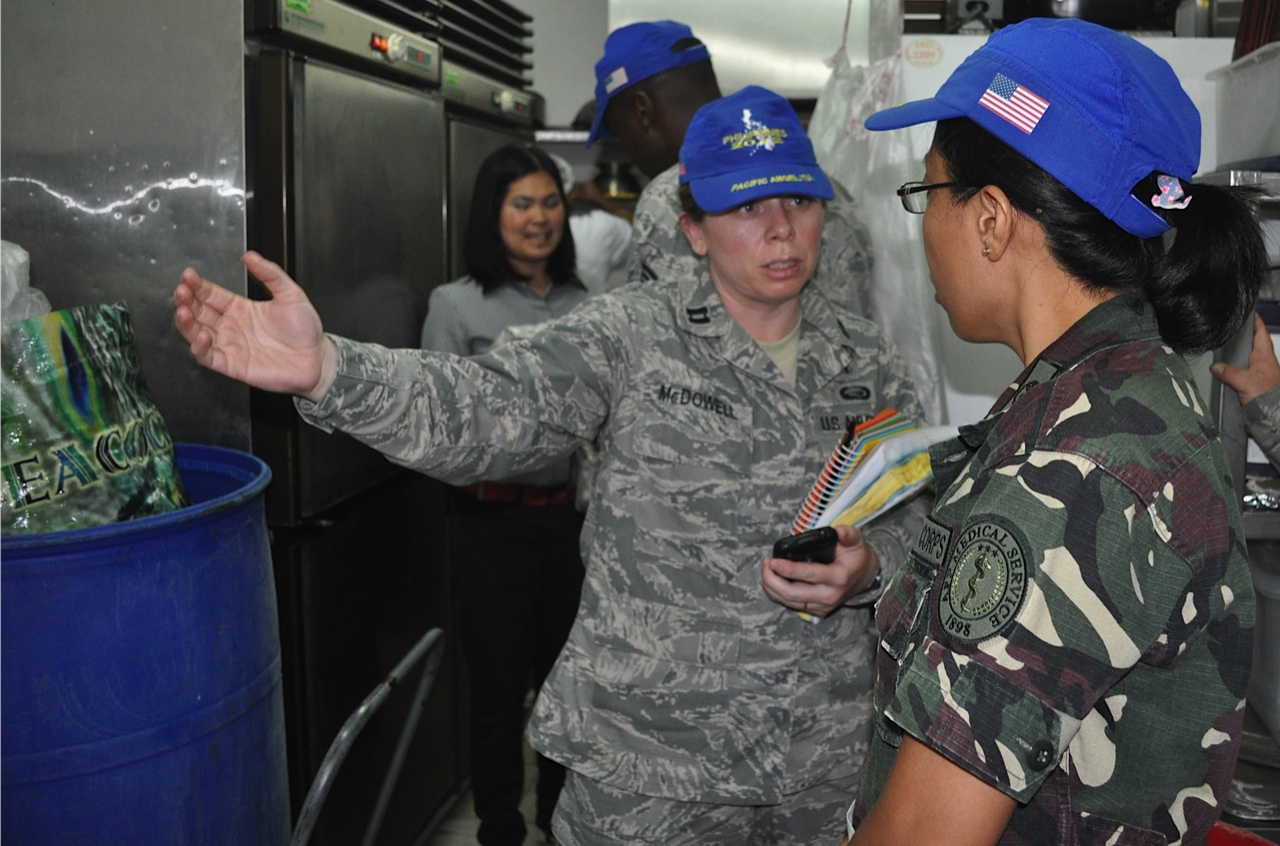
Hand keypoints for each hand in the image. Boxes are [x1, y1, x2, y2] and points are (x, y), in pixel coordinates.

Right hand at [173, 251, 336, 401]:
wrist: (318, 359)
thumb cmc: (305, 330)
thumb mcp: (291, 295)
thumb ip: (270, 274)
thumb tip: (250, 256)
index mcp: (241, 308)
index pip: (211, 294)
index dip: (197, 285)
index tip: (188, 276)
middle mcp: (231, 327)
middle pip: (199, 312)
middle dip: (186, 301)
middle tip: (181, 291)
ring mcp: (230, 346)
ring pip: (197, 333)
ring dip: (186, 323)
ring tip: (182, 310)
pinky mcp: (233, 365)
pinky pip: (209, 358)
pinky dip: (200, 349)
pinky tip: (201, 336)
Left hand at [761, 524, 877, 617]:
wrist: (865, 577)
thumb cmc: (856, 556)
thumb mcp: (856, 540)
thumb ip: (848, 534)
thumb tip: (838, 531)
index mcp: (839, 577)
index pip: (809, 575)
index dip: (788, 569)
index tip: (773, 561)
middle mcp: (829, 596)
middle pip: (792, 594)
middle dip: (772, 579)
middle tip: (766, 563)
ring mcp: (823, 606)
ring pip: (788, 601)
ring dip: (771, 586)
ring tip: (766, 569)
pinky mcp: (817, 611)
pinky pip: (791, 605)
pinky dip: (777, 593)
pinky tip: (772, 580)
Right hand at [1211, 313, 1279, 404]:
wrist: (1272, 415)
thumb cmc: (1268, 396)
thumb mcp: (1245, 381)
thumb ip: (1229, 373)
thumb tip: (1215, 367)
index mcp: (1265, 356)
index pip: (1260, 333)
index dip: (1255, 321)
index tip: (1249, 312)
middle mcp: (1262, 362)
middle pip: (1253, 343)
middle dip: (1243, 336)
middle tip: (1232, 328)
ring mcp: (1257, 372)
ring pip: (1246, 357)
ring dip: (1237, 353)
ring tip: (1223, 346)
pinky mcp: (1251, 383)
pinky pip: (1240, 370)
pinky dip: (1232, 367)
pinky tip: (1224, 368)